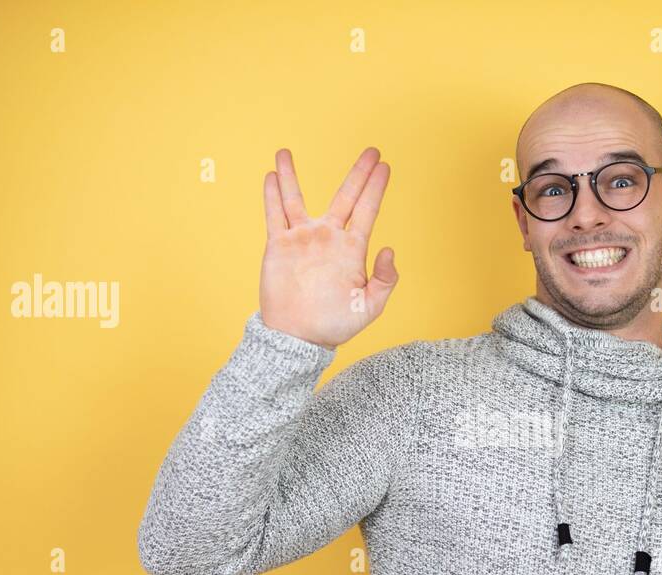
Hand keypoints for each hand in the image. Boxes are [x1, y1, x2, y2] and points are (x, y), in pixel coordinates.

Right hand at [258, 146, 398, 347]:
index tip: (385, 166)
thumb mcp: (369, 307)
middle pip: (345, 196)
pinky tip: (271, 175)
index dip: (376, 188)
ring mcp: (303, 239)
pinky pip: (274, 215)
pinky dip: (272, 195)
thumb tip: (390, 249)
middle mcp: (328, 238)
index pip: (367, 210)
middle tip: (371, 150)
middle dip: (358, 173)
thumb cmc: (335, 325)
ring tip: (285, 151)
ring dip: (292, 175)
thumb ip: (385, 280)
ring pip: (297, 198)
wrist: (299, 337)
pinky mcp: (280, 246)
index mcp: (352, 249)